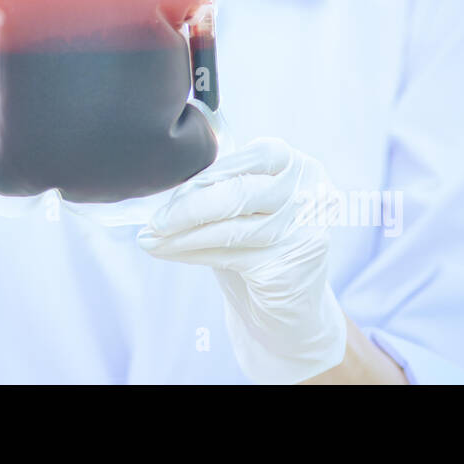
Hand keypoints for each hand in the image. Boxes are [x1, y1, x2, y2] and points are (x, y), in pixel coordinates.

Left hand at [137, 136, 347, 383]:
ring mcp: (305, 231)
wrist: (287, 307)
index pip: (253, 156)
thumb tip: (166, 187)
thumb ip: (219, 187)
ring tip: (152, 239)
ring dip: (183, 235)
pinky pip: (230, 256)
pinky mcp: (292, 265)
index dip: (208, 174)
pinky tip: (168, 252)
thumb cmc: (258, 244)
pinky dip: (192, 253)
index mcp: (299, 166)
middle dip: (189, 207)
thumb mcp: (243, 206)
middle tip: (155, 220)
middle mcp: (310, 195)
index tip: (171, 192)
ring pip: (232, 228)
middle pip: (241, 193)